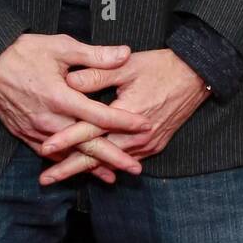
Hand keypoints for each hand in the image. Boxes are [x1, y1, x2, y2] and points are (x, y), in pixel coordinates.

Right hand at [0, 34, 154, 183]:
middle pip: (87, 145)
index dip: (124, 122)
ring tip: (113, 176)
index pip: (99, 115)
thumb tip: (124, 53)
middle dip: (114, 158)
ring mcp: (34, 130)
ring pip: (69, 154)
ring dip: (91, 166)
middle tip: (136, 168)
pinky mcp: (23, 134)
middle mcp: (49, 119)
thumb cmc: (22, 51)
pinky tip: (77, 169)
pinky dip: (66, 163)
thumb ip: (94, 55)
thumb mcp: (60, 46)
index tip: (144, 126)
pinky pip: (48, 154)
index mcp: (60, 97)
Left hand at [35, 48, 209, 183]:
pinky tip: (93, 170)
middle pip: (97, 155)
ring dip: (86, 169)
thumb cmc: (161, 67)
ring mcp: (147, 144)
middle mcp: (137, 135)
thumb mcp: (127, 64)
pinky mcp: (154, 146)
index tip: (45, 147)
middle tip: (46, 178)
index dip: (67, 138)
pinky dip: (107, 166)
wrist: (196, 76)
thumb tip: (69, 81)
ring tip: (61, 175)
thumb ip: (98, 73)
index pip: (91, 129)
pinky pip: (126, 159)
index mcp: (128, 113)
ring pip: (110, 161)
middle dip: (69, 168)